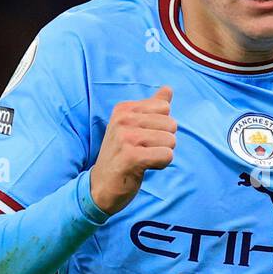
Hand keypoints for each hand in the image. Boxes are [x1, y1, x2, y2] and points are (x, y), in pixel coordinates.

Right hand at [88, 85, 176, 215]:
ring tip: (143, 159)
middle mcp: (123, 120)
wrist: (101, 186)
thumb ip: (152, 107)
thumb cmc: (121, 155)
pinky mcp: (131, 157)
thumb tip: (168, 88)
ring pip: (171, 140)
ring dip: (162, 154)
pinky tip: (144, 168)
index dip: (161, 126)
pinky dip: (161, 164)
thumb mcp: (133, 127)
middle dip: (164, 141)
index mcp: (124, 109)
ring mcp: (125, 138)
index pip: (164, 107)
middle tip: (144, 151)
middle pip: (171, 124)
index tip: (143, 138)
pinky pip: (166, 155)